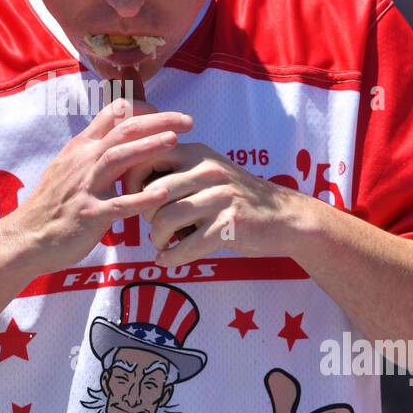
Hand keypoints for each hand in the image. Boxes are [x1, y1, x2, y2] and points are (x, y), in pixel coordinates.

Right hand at [0, 98, 191, 273]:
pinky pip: (118, 205)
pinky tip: (164, 194)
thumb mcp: (69, 168)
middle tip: (188, 121)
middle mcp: (83, 161)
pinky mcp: (89, 215)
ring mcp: (86, 188)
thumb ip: (93, 153)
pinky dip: (142, 198)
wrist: (26, 238)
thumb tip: (118, 139)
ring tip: (175, 141)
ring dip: (148, 147)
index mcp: (81, 148)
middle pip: (123, 130)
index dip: (143, 108)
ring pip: (119, 158)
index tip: (167, 113)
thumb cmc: (52, 205)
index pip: (113, 113)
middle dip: (158, 121)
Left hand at [125, 144, 308, 266]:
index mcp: (196, 153)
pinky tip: (167, 260)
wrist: (283, 216)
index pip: (146, 160)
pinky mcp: (229, 224)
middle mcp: (207, 170)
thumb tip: (130, 185)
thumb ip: (175, 173)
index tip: (134, 201)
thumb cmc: (236, 197)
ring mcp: (219, 197)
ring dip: (157, 238)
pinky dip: (171, 257)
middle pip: (152, 193)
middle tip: (152, 227)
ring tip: (161, 244)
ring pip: (165, 219)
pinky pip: (187, 245)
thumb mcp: (208, 171)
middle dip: (145, 216)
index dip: (131, 183)